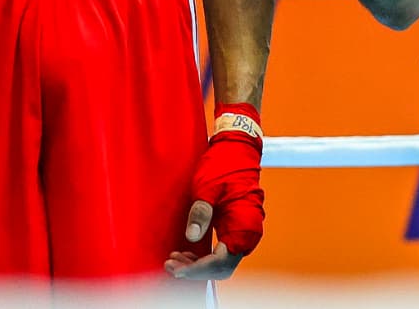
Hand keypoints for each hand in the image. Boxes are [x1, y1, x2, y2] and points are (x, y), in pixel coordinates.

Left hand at [167, 105, 264, 280]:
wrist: (238, 148)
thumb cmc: (224, 165)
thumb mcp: (208, 187)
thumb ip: (201, 213)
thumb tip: (191, 237)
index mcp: (244, 225)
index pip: (220, 261)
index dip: (197, 269)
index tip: (175, 268)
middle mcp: (247, 233)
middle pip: (221, 267)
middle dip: (195, 270)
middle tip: (170, 264)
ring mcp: (242, 232)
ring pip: (221, 262)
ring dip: (198, 265)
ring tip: (174, 259)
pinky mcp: (235, 228)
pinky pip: (221, 251)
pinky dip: (204, 255)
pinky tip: (185, 250)